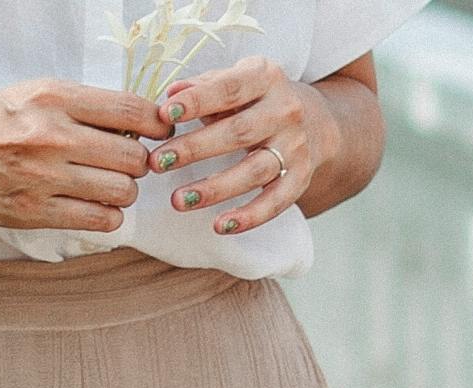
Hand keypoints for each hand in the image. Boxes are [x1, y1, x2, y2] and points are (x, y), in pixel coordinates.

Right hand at [0, 78, 169, 231]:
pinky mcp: (35, 212)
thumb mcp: (34, 94)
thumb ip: (83, 106)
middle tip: (122, 163)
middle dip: (137, 162)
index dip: (157, 125)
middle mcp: (51, 134)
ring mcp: (44, 176)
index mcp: (54, 97)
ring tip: (105, 185)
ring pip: (123, 191)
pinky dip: (108, 216)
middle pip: (134, 157)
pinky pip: (101, 220)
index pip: (132, 110)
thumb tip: (140, 123)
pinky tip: (95, 206)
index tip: (158, 133)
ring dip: (123, 191)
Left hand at [152, 58, 339, 235]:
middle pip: (238, 132)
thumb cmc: (256, 100)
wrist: (314, 122)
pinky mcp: (301, 178)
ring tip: (179, 200)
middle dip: (195, 149)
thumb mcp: (234, 80)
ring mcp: (295, 146)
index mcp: (266, 77)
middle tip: (157, 162)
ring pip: (254, 171)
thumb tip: (170, 93)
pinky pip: (276, 202)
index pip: (229, 88)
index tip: (164, 114)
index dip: (197, 101)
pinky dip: (250, 217)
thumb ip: (203, 86)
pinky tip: (220, 226)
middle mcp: (285, 110)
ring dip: (215, 188)